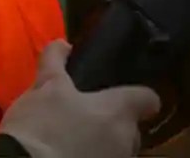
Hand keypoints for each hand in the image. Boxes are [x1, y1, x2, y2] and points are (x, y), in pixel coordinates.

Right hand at [0, 40, 160, 157]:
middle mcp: (126, 142)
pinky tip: (70, 156)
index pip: (148, 99)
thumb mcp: (44, 86)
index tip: (124, 97)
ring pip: (119, 153)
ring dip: (104, 148)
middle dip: (115, 126)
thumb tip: (64, 44)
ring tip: (77, 144)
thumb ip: (56, 61)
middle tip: (88, 121)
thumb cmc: (41, 124)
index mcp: (118, 112)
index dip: (139, 97)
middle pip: (132, 130)